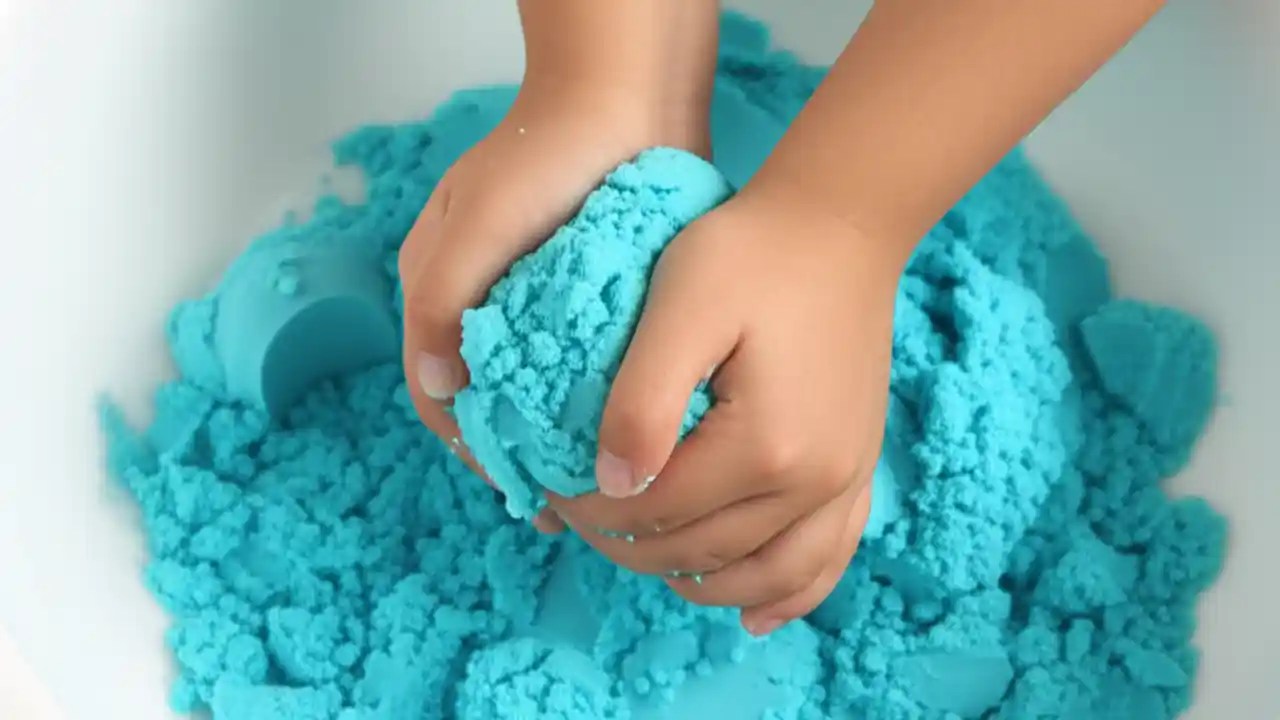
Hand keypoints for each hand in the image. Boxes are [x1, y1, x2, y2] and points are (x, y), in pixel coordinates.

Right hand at [398, 80, 709, 531]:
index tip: (516, 488)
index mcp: (436, 283)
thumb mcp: (477, 223)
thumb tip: (438, 386)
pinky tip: (620, 434)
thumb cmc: (545, 153)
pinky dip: (589, 404)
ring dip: (552, 438)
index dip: (468, 445)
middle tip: (559, 505)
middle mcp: (480, 299)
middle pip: (483, 398)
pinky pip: (577, 365)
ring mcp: (533, 301)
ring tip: (592, 484)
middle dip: (513, 456)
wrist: (627, 99)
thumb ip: (442, 300)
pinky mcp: (583, 297)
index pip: (434, 389)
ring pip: (532, 389)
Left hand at [546, 182, 910, 633]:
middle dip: (625, 544)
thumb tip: (611, 486)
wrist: (839, 225)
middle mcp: (812, 481)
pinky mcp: (856, 470)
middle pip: (699, 552)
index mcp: (762, 446)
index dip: (588, 509)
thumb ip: (641, 400)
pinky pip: (826, 559)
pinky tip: (753, 615)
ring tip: (643, 553)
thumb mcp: (680, 305)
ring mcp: (843, 481)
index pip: (652, 512)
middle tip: (580, 510)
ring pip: (762, 576)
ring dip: (694, 580)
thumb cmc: (750, 253)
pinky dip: (787, 595)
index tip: (548, 482)